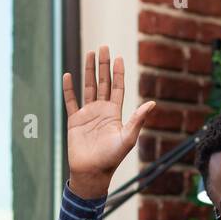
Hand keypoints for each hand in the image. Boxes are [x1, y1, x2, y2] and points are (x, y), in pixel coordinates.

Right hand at [62, 45, 155, 199]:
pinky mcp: (74, 121)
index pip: (117, 88)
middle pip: (103, 83)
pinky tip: (68, 75)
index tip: (119, 57)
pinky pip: (71, 101)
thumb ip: (137, 120)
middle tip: (103, 47)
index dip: (118, 73)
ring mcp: (87, 114)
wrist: (91, 172)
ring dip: (89, 71)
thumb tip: (152, 103)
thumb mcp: (127, 138)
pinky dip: (69, 89)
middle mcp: (102, 111)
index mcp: (115, 114)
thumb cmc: (111, 158)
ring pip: (88, 87)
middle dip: (103, 65)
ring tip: (89, 53)